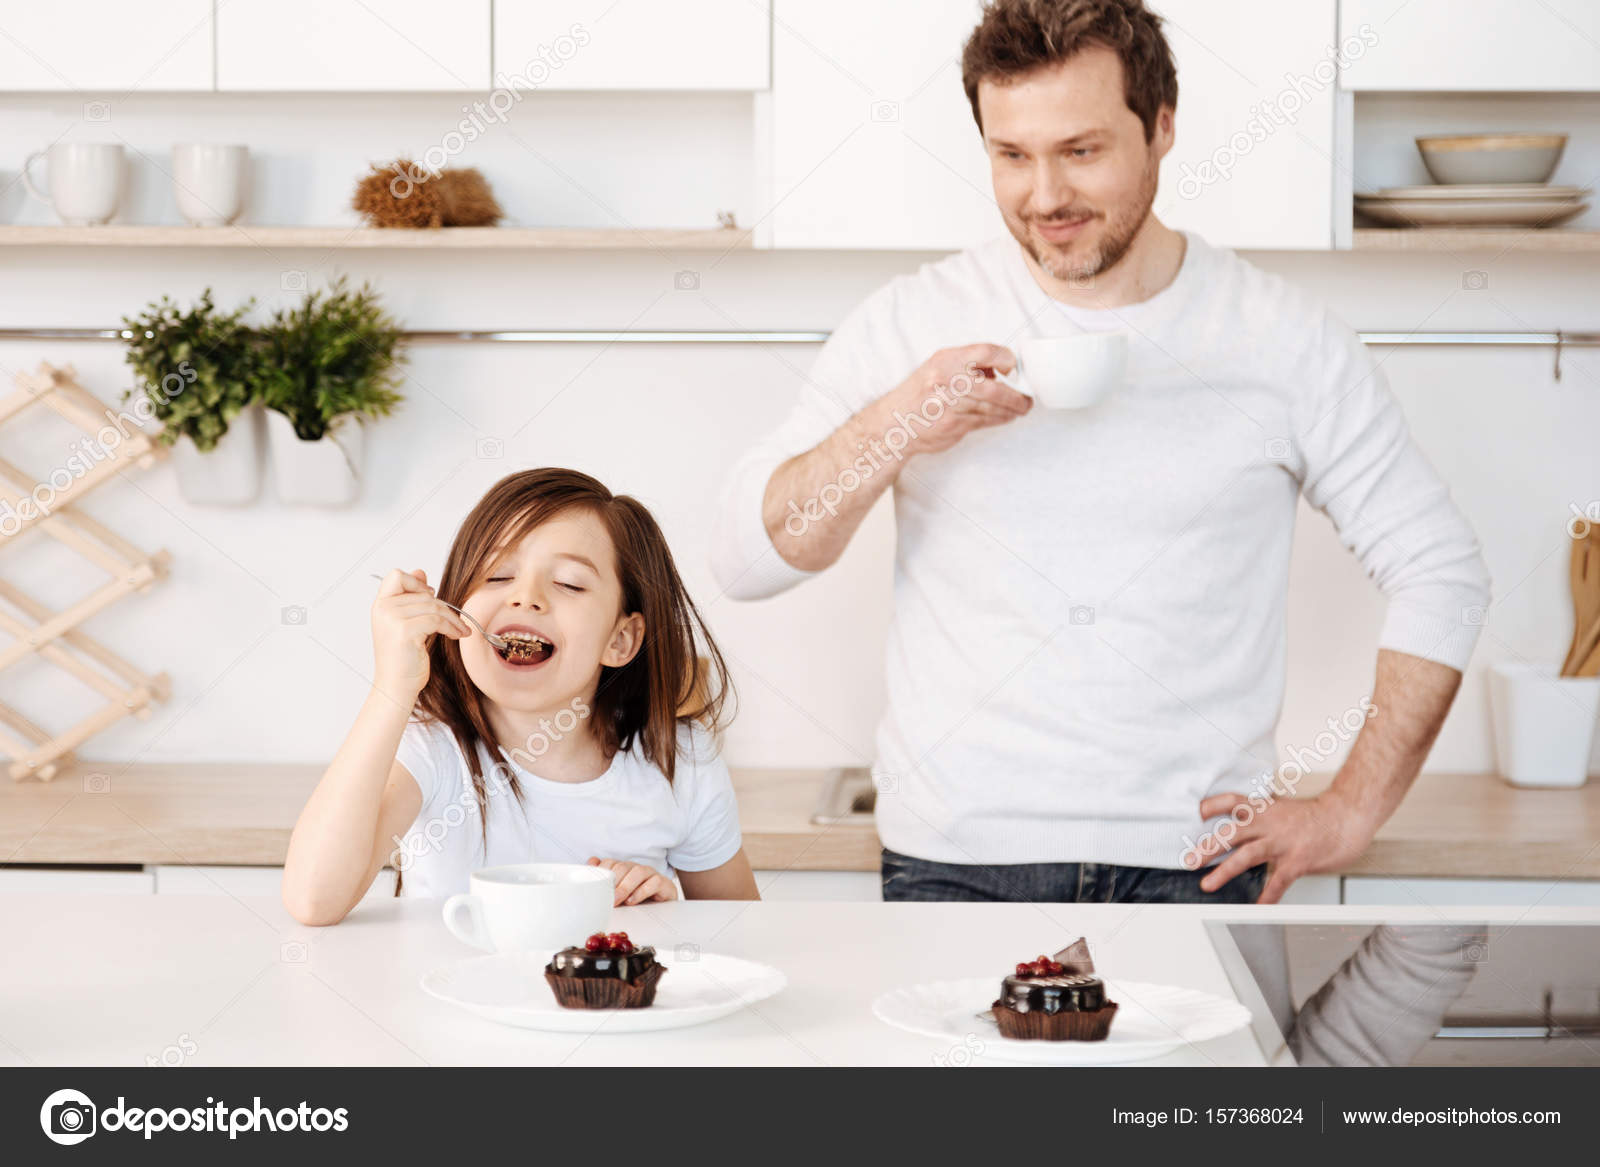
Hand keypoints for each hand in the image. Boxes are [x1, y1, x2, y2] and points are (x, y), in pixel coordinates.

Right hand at [370, 568, 470, 699]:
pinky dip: (452, 627)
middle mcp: (382, 609)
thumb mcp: (406, 623)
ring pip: (433, 606)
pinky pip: (436, 620)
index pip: (396, 575)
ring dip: (452, 618)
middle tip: (456, 621)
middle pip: (423, 593)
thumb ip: (412, 598)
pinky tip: (457, 635)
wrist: (396, 687)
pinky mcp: (404, 631)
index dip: (416, 582)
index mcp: (380, 605)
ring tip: (460, 630)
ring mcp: (391, 619)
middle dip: (445, 607)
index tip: (430, 595)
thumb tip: (420, 572)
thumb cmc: (403, 658)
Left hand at [587, 857, 678, 905]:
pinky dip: (642, 891)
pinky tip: (633, 901)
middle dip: (612, 881)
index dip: (601, 872)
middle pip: (622, 867)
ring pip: (637, 872)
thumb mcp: (617, 896)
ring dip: (625, 887)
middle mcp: (636, 868)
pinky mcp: (664, 883)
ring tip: (616, 900)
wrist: (663, 911)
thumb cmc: (636, 903)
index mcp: (623, 869)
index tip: (594, 887)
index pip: (610, 863)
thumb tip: (591, 863)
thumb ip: (604, 884)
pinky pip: (654, 882)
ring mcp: (650, 874)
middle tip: (605, 898)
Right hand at [876, 343, 1031, 458]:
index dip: (1006, 360)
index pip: (985, 352)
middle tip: (1026, 399)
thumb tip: (999, 370)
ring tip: (1020, 409)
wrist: (894, 423)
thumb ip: (966, 366)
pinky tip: (1005, 418)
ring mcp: (949, 405)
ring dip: (1011, 410)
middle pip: (993, 389)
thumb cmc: (919, 395)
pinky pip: (984, 421)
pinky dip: (999, 419)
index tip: (1013, 368)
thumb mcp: (937, 369)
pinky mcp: (953, 425)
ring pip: (992, 408)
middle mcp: (947, 380)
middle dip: (1016, 396)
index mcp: (946, 360)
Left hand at [1188, 790, 1376, 903]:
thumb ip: (1261, 817)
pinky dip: (1267, 896)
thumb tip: (1242, 826)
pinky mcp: (1296, 861)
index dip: (1212, 805)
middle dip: (1208, 847)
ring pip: (1246, 856)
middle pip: (1232, 833)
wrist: (1345, 818)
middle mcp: (1268, 823)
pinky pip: (1277, 881)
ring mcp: (1282, 842)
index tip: (1195, 813)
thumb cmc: (1314, 817)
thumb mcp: (1282, 809)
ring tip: (1207, 885)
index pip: (1232, 801)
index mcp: (1264, 809)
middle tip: (1189, 860)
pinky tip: (1257, 908)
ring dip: (1224, 871)